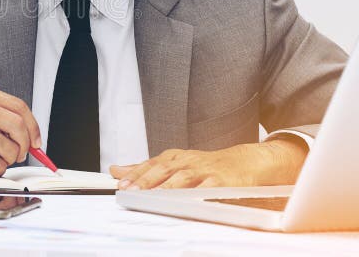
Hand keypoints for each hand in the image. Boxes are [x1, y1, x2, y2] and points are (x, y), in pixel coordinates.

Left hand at [110, 139, 307, 189]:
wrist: (243, 162)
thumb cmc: (205, 165)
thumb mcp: (173, 163)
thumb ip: (145, 169)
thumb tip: (116, 170)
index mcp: (174, 158)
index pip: (151, 164)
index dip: (135, 174)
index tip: (120, 183)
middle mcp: (187, 161)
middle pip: (163, 169)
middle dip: (146, 180)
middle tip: (131, 190)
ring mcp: (204, 170)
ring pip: (183, 178)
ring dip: (167, 187)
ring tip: (153, 197)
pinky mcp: (221, 181)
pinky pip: (207, 189)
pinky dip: (197, 194)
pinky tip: (187, 200)